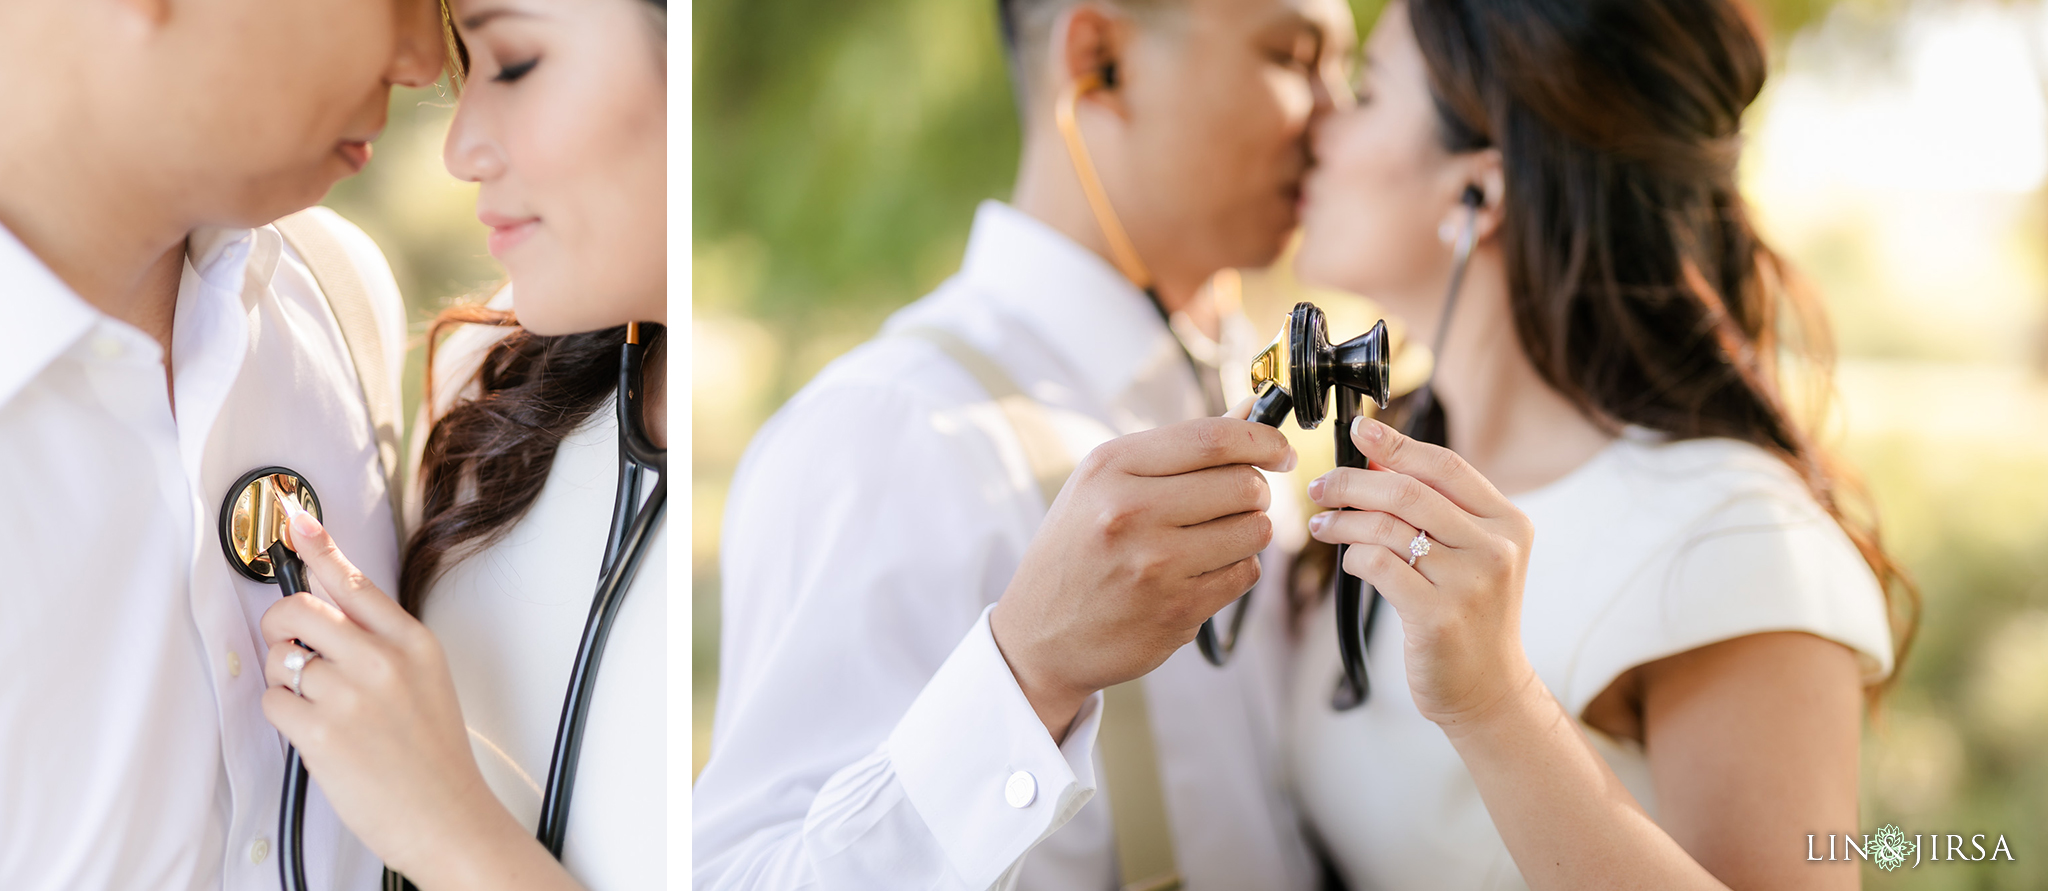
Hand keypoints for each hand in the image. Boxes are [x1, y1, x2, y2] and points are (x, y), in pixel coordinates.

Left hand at [259, 508, 537, 886]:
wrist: (447, 817)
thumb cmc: (433, 755)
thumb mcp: (425, 680)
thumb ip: (381, 641)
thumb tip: (328, 606)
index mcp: (413, 642)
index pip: (353, 581)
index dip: (318, 546)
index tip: (293, 520)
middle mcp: (383, 660)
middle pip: (300, 609)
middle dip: (279, 624)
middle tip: (287, 643)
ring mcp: (352, 695)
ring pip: (281, 658)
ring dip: (285, 680)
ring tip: (317, 706)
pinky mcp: (322, 733)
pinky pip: (272, 701)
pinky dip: (281, 715)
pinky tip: (313, 731)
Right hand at [991, 400, 1295, 738]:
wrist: (1038, 635)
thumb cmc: (1076, 550)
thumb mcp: (1105, 484)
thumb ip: (1178, 450)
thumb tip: (1251, 411)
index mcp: (1110, 468)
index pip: (1212, 439)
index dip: (1262, 439)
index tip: (1280, 450)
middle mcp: (1129, 512)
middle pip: (1243, 484)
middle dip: (1254, 491)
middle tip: (1235, 503)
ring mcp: (1155, 565)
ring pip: (1255, 530)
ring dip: (1248, 532)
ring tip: (1213, 540)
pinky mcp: (1178, 610)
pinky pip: (1246, 573)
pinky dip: (1236, 570)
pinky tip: (1201, 572)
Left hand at [1304, 417, 1539, 728]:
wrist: (1488, 689)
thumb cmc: (1470, 615)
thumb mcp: (1474, 555)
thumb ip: (1440, 511)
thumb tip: (1377, 461)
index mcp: (1507, 523)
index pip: (1445, 467)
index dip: (1397, 445)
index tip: (1359, 431)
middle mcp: (1494, 549)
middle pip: (1407, 492)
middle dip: (1353, 483)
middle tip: (1321, 488)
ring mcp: (1469, 583)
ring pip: (1386, 528)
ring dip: (1343, 521)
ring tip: (1323, 525)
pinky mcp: (1438, 616)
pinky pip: (1377, 566)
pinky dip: (1353, 557)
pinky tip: (1349, 561)